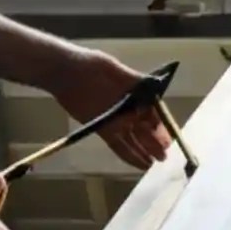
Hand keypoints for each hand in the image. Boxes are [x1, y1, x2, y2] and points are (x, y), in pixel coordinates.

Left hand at [49, 50, 171, 169]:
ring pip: (134, 140)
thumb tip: (156, 84)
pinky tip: (140, 164)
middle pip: (145, 130)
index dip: (161, 126)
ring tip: (154, 164)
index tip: (168, 137)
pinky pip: (118, 145)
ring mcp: (115, 121)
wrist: (62, 72)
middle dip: (155, 143)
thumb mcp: (113, 68)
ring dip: (144, 152)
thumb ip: (134, 79)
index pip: (153, 113)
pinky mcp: (101, 129)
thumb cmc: (88, 65)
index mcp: (134, 95)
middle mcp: (128, 110)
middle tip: (164, 156)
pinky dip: (129, 155)